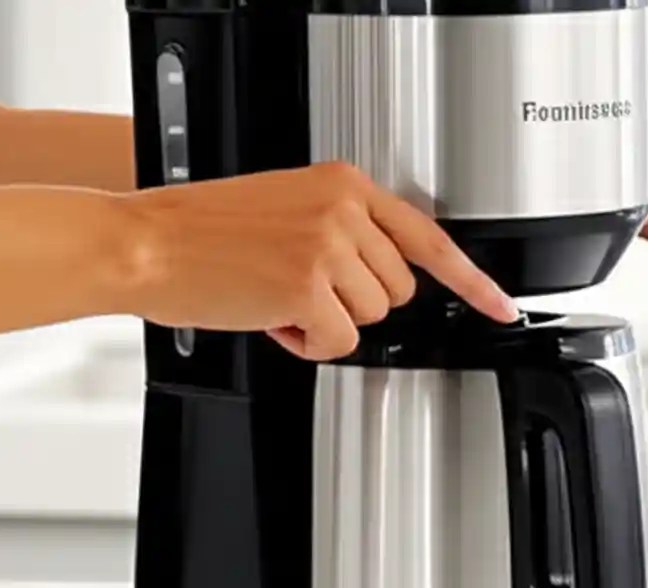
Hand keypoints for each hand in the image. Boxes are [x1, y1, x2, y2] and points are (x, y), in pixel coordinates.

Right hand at [124, 162, 519, 360]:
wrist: (146, 242)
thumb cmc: (204, 232)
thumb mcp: (290, 206)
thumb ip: (347, 228)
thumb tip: (385, 278)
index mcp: (344, 183)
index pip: (430, 237)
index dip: (473, 280)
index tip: (501, 305)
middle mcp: (344, 210)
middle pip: (398, 291)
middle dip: (354, 302)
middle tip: (299, 287)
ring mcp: (329, 247)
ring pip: (370, 319)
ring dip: (326, 322)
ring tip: (277, 295)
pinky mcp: (309, 288)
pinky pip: (339, 343)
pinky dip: (306, 343)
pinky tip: (270, 316)